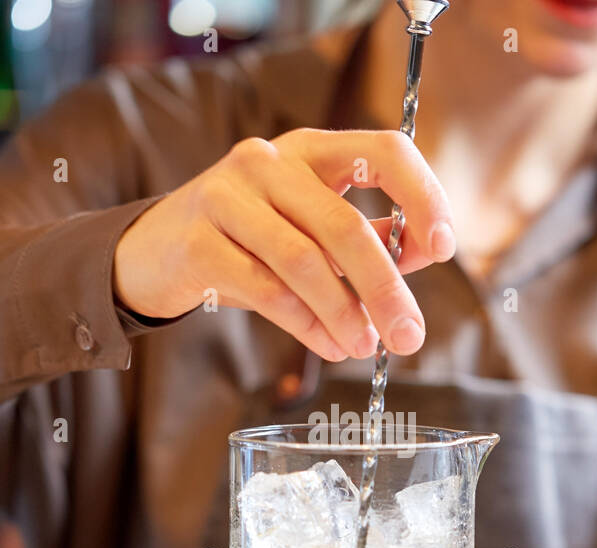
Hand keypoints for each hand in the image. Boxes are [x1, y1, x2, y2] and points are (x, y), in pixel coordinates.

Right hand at [112, 128, 455, 361]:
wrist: (151, 253)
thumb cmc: (245, 242)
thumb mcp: (307, 230)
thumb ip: (365, 239)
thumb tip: (425, 252)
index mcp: (309, 150)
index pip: (384, 150)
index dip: (423, 195)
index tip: (445, 247)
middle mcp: (268, 161)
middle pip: (344, 224)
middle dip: (386, 288)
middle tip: (410, 337)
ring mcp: (226, 196)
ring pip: (304, 260)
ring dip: (345, 313)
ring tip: (364, 348)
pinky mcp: (197, 242)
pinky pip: (265, 289)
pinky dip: (305, 323)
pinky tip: (328, 344)